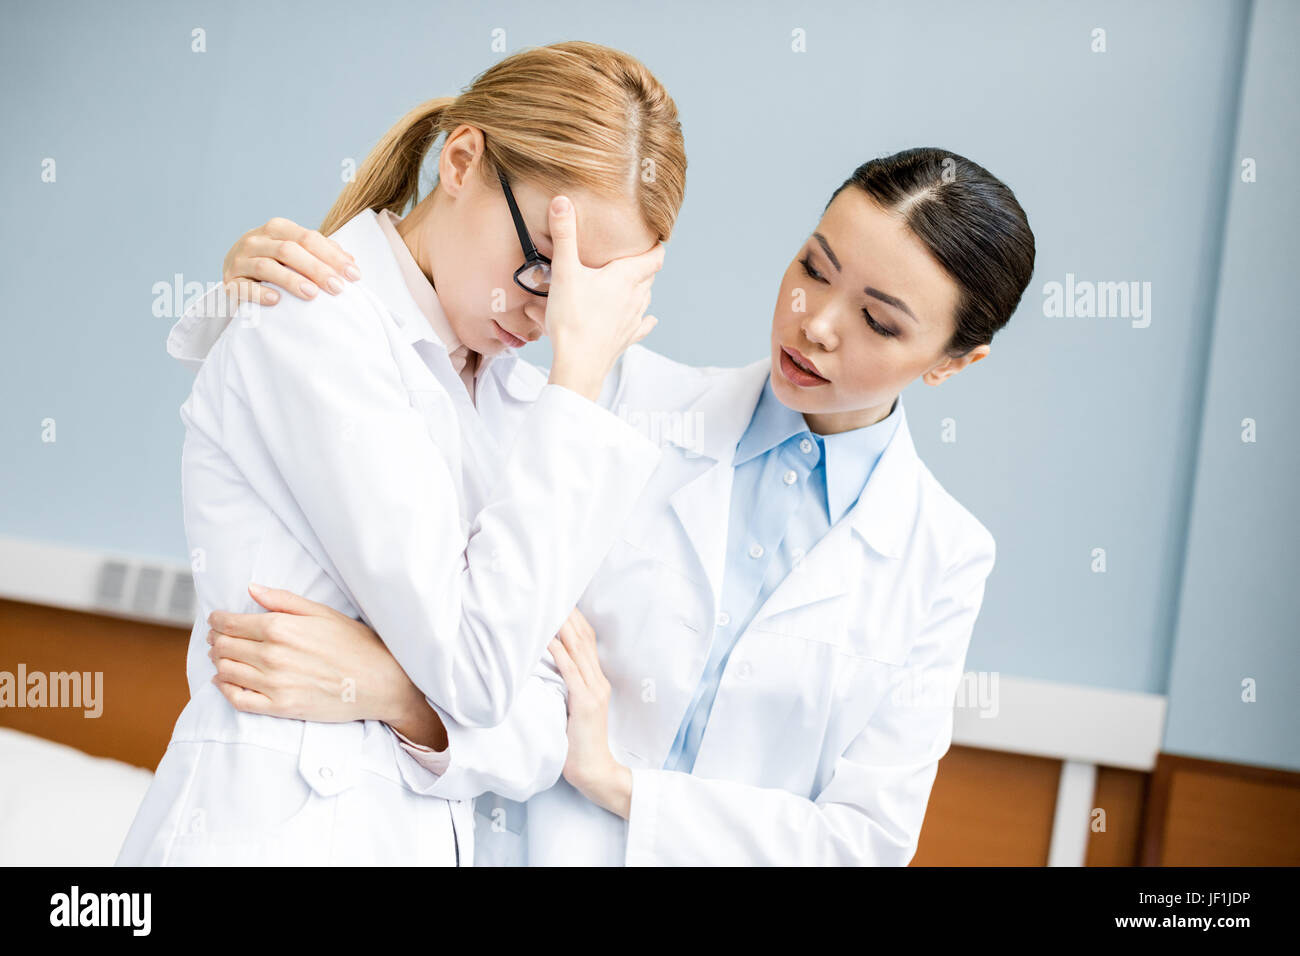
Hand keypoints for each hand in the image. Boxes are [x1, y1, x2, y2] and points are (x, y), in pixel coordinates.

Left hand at [207, 583, 446, 749]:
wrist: (380, 681)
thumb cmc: (355, 643)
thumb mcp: (322, 612)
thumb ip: (283, 600)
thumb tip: (250, 589)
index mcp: (280, 627)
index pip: (230, 623)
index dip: (217, 620)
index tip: (217, 620)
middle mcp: (272, 655)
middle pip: (224, 647)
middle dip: (216, 640)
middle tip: (218, 638)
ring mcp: (274, 684)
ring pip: (226, 672)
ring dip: (219, 662)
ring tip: (223, 657)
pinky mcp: (280, 708)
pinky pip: (238, 700)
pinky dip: (224, 690)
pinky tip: (224, 682)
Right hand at [220, 217, 361, 307]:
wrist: (237, 272)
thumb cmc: (276, 262)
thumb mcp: (297, 252)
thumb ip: (322, 252)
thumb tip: (351, 261)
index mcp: (277, 228)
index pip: (308, 238)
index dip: (332, 256)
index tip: (354, 275)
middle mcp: (256, 240)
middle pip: (289, 250)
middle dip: (317, 269)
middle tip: (337, 288)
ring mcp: (240, 260)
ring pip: (266, 266)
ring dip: (290, 280)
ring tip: (312, 294)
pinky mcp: (230, 282)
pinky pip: (243, 287)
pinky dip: (259, 293)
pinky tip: (276, 301)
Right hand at [544, 196, 664, 402]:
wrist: (578, 364)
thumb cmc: (572, 318)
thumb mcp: (564, 272)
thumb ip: (564, 235)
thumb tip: (562, 201)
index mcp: (625, 278)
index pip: (654, 257)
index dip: (657, 245)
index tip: (655, 235)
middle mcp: (636, 297)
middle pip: (650, 275)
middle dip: (646, 263)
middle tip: (637, 253)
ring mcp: (633, 320)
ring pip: (646, 298)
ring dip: (643, 287)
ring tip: (635, 280)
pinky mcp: (626, 339)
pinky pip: (642, 326)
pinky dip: (645, 320)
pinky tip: (649, 319)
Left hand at [548, 607, 631, 818]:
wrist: (595, 771)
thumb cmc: (577, 744)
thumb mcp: (572, 709)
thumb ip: (565, 687)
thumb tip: (542, 668)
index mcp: (596, 681)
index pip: (586, 641)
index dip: (574, 619)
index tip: (560, 600)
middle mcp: (598, 681)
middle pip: (583, 638)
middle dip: (568, 614)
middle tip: (553, 591)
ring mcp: (593, 690)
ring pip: (578, 649)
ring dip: (563, 626)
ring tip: (549, 605)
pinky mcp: (585, 702)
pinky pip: (570, 671)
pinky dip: (559, 652)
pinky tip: (548, 639)